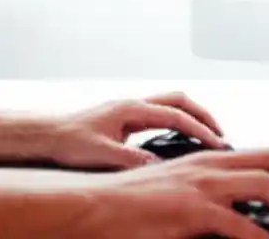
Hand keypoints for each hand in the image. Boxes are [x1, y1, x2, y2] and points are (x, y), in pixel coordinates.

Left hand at [49, 91, 227, 169]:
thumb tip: (159, 167)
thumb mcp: (101, 155)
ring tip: (207, 135)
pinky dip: (177, 123)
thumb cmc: (68, 142)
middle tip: (221, 135)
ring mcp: (129, 109)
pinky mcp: (125, 118)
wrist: (47, 135)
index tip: (217, 144)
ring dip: (192, 116)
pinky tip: (179, 140)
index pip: (175, 116)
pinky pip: (160, 114)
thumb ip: (131, 160)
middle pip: (179, 101)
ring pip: (170, 105)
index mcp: (130, 109)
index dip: (200, 130)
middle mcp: (132, 104)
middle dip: (203, 116)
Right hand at [79, 149, 268, 238]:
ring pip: (267, 186)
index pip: (266, 152)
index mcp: (208, 159)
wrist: (93, 206)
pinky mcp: (191, 210)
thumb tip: (242, 215)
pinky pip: (241, 224)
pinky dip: (264, 238)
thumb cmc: (129, 203)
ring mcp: (202, 186)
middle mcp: (209, 165)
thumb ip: (210, 197)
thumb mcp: (177, 192)